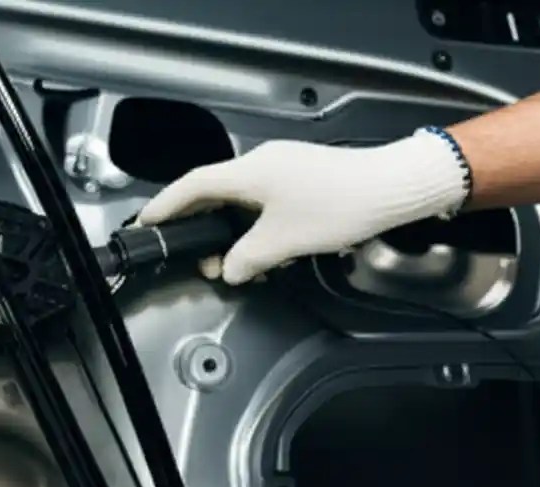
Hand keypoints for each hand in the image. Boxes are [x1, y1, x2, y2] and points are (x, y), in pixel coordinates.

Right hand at [136, 129, 469, 284]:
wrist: (392, 188)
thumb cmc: (340, 206)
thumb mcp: (283, 242)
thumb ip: (247, 258)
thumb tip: (230, 269)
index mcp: (249, 172)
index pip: (193, 186)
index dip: (166, 206)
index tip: (147, 221)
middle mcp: (263, 163)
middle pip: (215, 193)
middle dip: (202, 227)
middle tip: (197, 257)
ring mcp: (284, 168)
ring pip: (243, 200)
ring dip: (233, 232)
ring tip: (236, 262)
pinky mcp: (303, 177)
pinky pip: (265, 201)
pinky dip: (256, 226)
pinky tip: (268, 251)